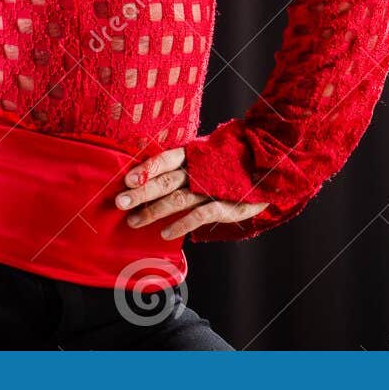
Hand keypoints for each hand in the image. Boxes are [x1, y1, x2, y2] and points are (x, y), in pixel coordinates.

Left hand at [114, 147, 269, 239]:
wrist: (269, 166)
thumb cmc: (227, 164)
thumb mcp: (204, 158)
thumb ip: (179, 167)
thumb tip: (145, 179)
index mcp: (193, 155)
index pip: (166, 159)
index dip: (146, 168)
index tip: (126, 180)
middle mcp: (200, 169)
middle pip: (166, 180)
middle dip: (142, 191)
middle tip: (120, 202)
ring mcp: (213, 187)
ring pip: (179, 199)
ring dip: (154, 211)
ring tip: (134, 221)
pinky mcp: (227, 204)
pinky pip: (200, 215)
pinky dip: (182, 225)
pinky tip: (166, 234)